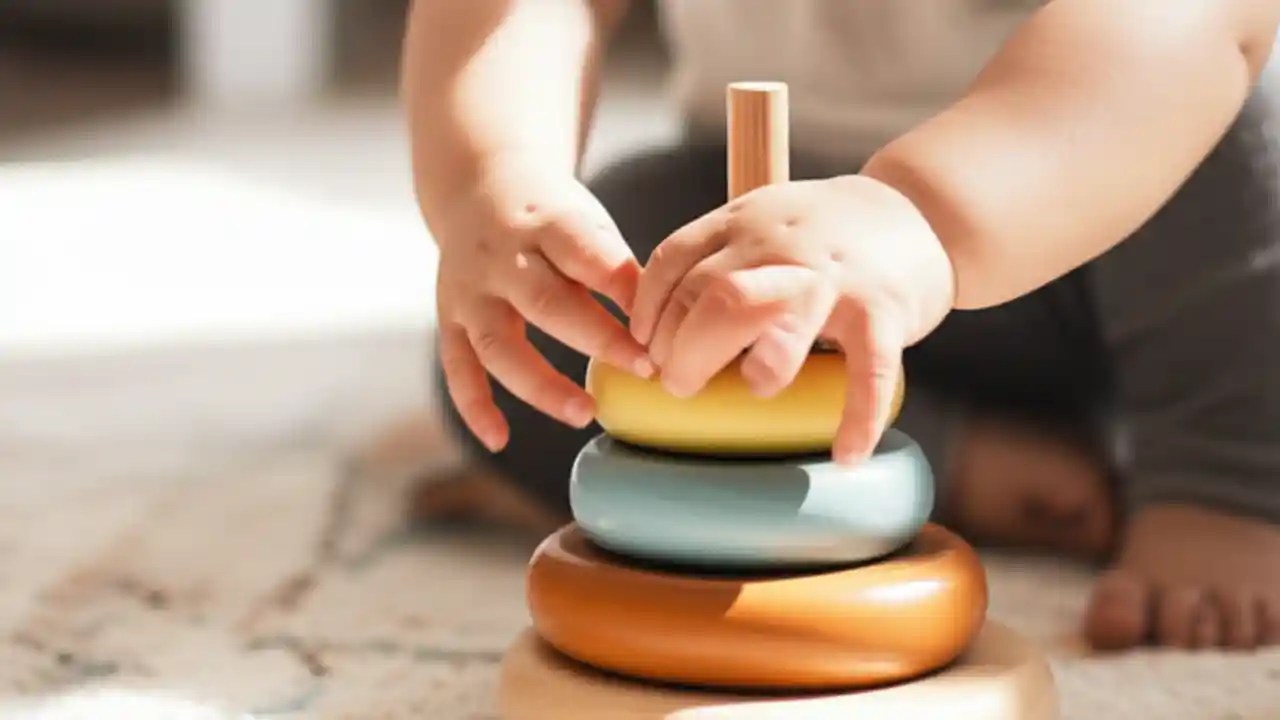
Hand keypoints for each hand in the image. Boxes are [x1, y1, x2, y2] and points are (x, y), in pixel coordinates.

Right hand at [433, 161, 653, 450]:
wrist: (479, 190)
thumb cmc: (551, 218)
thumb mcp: (586, 222)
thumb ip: (615, 268)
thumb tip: (666, 326)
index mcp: (545, 223)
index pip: (586, 254)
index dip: (624, 290)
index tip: (661, 324)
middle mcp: (502, 258)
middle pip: (545, 302)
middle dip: (597, 339)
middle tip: (644, 370)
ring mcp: (470, 292)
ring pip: (499, 344)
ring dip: (541, 385)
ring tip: (585, 414)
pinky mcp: (450, 319)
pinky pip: (458, 368)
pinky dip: (475, 407)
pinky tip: (500, 441)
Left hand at [630, 175, 954, 463]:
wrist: (917, 208)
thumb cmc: (822, 236)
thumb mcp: (759, 225)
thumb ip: (713, 263)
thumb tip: (654, 337)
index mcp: (741, 224)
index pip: (672, 262)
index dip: (648, 312)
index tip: (645, 349)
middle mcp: (780, 246)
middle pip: (713, 295)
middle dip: (683, 350)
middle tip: (681, 385)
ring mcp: (832, 278)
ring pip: (778, 322)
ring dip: (757, 369)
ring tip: (756, 389)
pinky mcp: (882, 309)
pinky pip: (868, 370)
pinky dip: (857, 417)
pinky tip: (846, 455)